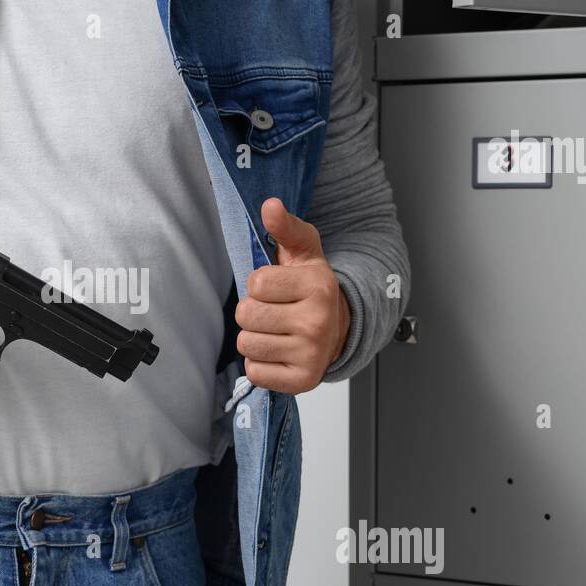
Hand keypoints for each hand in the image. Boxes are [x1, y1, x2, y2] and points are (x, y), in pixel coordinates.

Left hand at [235, 198, 351, 393]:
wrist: (339, 329)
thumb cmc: (311, 288)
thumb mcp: (303, 252)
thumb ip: (285, 227)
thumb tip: (270, 205)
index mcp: (318, 286)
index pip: (256, 284)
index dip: (259, 286)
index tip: (277, 288)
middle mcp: (317, 322)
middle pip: (246, 316)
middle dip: (253, 313)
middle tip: (274, 312)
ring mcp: (311, 354)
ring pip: (247, 344)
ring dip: (254, 338)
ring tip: (276, 332)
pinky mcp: (302, 380)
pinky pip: (255, 371)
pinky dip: (260, 364)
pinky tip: (278, 352)